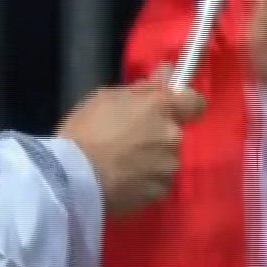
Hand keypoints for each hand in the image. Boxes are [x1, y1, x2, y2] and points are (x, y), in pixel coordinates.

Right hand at [57, 68, 206, 215]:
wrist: (71, 178)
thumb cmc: (84, 131)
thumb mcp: (105, 97)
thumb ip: (142, 88)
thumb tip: (166, 74)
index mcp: (160, 107)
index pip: (195, 102)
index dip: (184, 104)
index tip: (170, 109)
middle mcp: (172, 135)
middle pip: (173, 133)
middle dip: (157, 135)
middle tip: (128, 141)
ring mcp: (168, 166)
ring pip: (166, 159)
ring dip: (152, 160)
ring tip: (123, 165)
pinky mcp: (160, 192)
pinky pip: (157, 182)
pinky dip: (145, 182)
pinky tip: (124, 182)